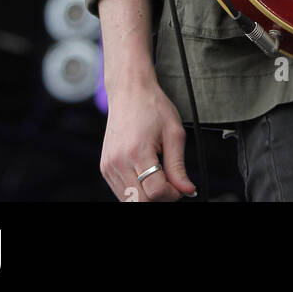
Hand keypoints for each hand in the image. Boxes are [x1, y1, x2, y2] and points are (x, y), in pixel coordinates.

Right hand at [100, 75, 195, 202]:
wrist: (129, 91)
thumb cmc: (152, 106)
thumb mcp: (174, 132)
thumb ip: (179, 166)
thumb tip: (188, 190)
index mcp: (137, 151)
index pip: (155, 192)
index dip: (172, 194)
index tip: (180, 186)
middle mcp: (118, 162)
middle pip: (141, 201)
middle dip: (160, 197)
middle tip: (171, 183)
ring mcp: (109, 166)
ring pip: (130, 200)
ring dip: (147, 195)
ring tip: (158, 174)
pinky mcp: (105, 167)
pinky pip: (121, 192)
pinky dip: (136, 190)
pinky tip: (146, 174)